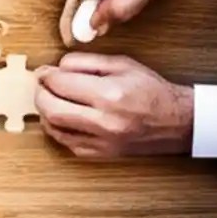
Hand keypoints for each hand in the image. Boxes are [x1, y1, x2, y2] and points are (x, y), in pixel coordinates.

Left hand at [35, 53, 193, 157]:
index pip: (61, 85)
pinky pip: (66, 142)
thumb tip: (55, 68)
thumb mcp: (122, 64)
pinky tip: (63, 116)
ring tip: (51, 98)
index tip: (44, 71)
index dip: (46, 76)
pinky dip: (58, 128)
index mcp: (110, 95)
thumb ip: (85, 63)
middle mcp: (104, 121)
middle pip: (51, 109)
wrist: (177, 122)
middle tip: (42, 85)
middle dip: (40, 94)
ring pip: (54, 128)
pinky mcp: (100, 154)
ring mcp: (101, 142)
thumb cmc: (151, 90)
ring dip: (45, 112)